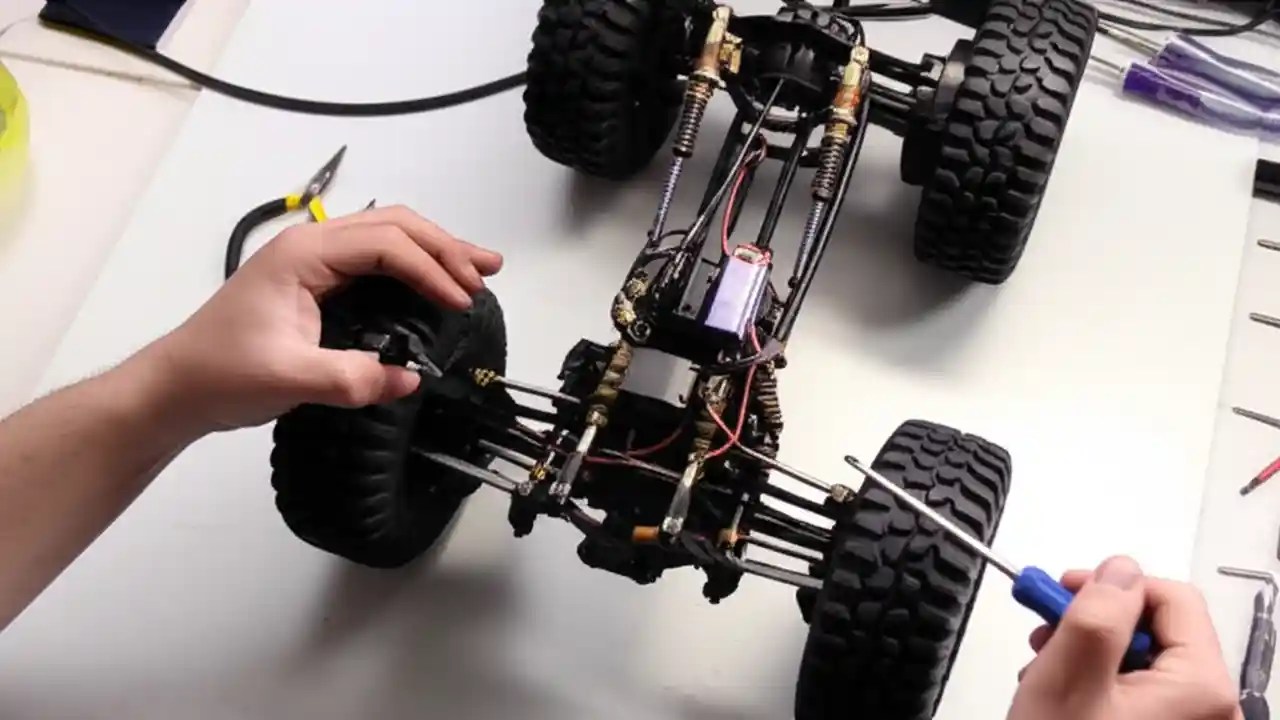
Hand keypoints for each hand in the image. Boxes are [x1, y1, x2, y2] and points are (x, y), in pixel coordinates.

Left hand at [137, 206, 501, 433]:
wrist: (178, 386)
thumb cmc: (222, 374)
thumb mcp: (291, 379)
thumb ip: (354, 378)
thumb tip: (410, 379)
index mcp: (304, 254)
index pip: (385, 244)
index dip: (430, 270)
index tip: (462, 303)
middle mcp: (312, 245)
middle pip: (393, 225)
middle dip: (444, 247)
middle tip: (488, 274)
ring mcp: (314, 260)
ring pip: (387, 236)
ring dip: (434, 251)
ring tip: (480, 269)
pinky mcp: (316, 282)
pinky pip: (376, 260)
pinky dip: (413, 267)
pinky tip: (436, 284)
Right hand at [1008, 556, 1240, 719]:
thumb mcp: (1068, 678)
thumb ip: (1098, 613)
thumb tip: (1121, 569)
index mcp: (1201, 688)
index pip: (1173, 598)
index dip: (1113, 585)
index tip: (1061, 592)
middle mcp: (1210, 710)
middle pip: (1160, 628)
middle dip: (1096, 622)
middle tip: (1045, 634)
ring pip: (1145, 661)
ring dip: (1090, 652)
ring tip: (1045, 672)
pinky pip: (1141, 695)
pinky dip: (1098, 683)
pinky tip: (1062, 699)